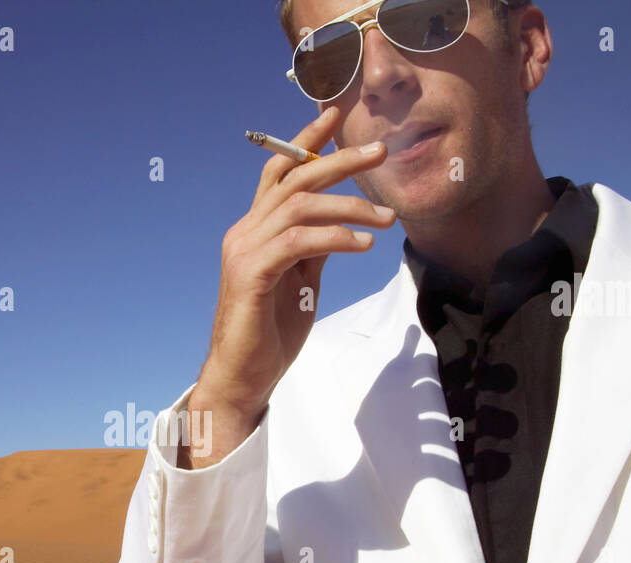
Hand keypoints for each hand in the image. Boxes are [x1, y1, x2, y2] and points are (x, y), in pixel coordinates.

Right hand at [197, 106, 394, 420]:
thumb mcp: (300, 282)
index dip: (304, 142)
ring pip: (299, 206)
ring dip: (350, 205)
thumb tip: (341, 225)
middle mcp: (245, 232)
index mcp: (255, 230)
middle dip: (339, 160)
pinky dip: (335, 237)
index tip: (334, 116)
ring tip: (388, 217)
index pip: (279, 173)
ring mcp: (244, 251)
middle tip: (380, 151)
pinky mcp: (251, 274)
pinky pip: (298, 242)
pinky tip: (364, 243)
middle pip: (294, 179)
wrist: (241, 377)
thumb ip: (313, 249)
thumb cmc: (269, 334)